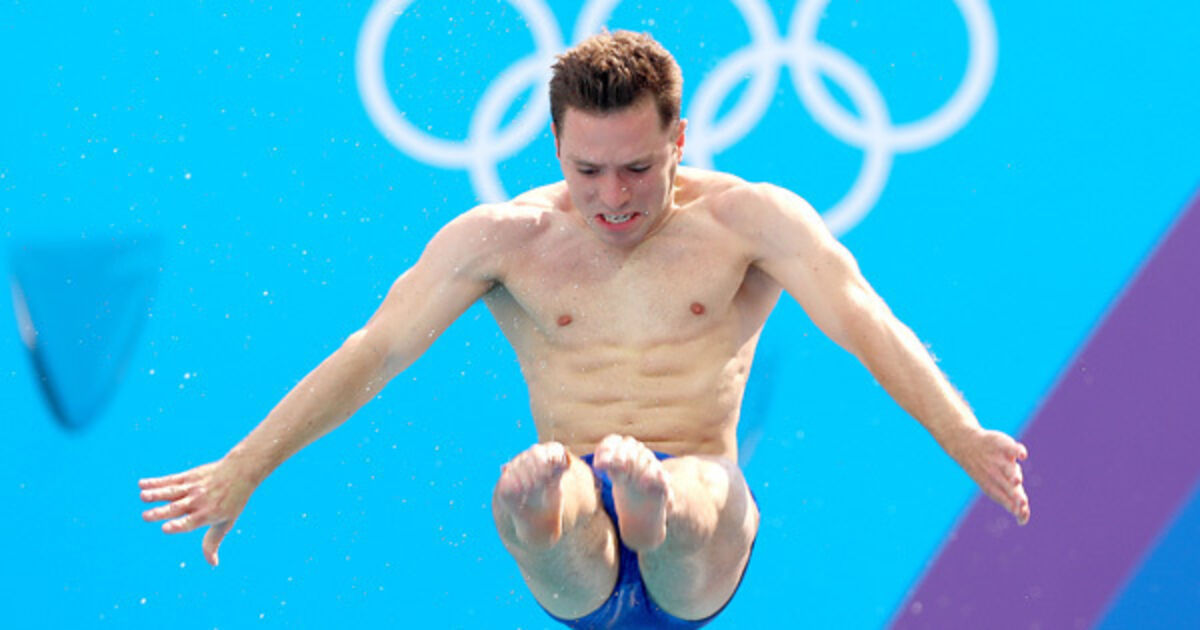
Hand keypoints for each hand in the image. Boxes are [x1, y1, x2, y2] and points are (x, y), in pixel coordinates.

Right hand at [139, 459, 256, 565]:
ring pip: (172, 492)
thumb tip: (213, 564)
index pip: (191, 522)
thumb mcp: (227, 522)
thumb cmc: (233, 500)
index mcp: (207, 514)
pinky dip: (155, 482)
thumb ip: (213, 541)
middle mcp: (198, 501)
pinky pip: (170, 480)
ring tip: (142, 496)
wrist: (241, 471)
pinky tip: (141, 484)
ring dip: (156, 494)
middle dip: (161, 512)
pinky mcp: (189, 477)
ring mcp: (193, 488)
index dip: (178, 526)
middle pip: (177, 508)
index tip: (165, 528)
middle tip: (145, 516)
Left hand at [953, 428, 1030, 524]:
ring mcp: (1000, 459)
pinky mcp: (1002, 444)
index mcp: (997, 486)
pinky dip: (1017, 450)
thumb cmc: (988, 471)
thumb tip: (1023, 520)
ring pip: (1008, 468)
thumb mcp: (997, 486)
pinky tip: (1022, 455)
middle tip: (1022, 503)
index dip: (1014, 506)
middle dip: (1015, 495)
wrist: (966, 446)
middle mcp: (998, 474)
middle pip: (1008, 486)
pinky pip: (1010, 447)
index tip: (1021, 514)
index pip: (1007, 499)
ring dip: (1013, 474)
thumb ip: (1012, 501)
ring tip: (1017, 480)